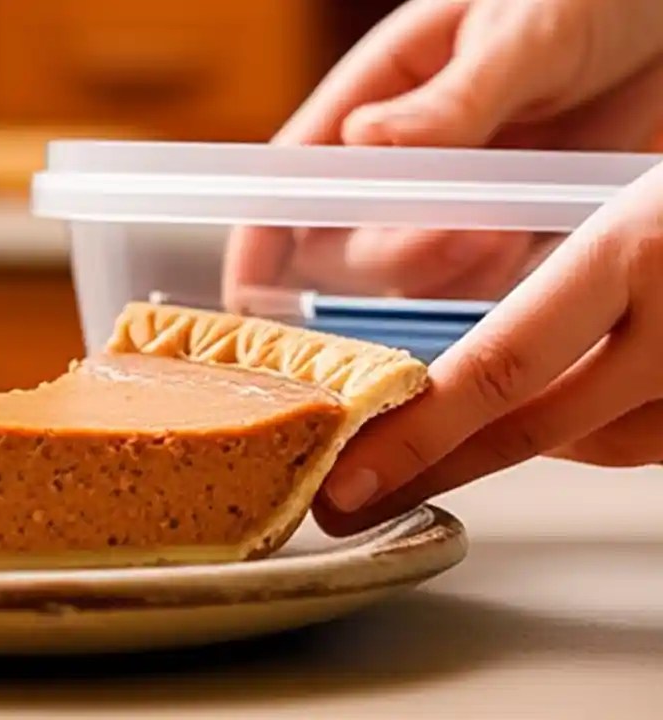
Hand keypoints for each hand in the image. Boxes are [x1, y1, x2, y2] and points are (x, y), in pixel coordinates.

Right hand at [224, 0, 662, 300]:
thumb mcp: (523, 31)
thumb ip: (450, 97)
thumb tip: (362, 142)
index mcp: (370, 98)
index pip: (288, 181)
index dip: (260, 242)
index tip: (250, 297)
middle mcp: (393, 163)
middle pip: (343, 250)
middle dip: (392, 256)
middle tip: (471, 230)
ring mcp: (446, 203)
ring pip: (407, 278)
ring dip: (448, 272)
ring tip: (511, 226)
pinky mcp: (503, 231)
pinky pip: (473, 285)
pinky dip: (492, 283)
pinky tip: (528, 238)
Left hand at [315, 158, 662, 535]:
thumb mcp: (642, 204)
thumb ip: (574, 278)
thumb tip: (467, 364)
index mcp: (635, 248)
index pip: (497, 365)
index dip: (416, 434)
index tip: (348, 475)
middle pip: (538, 425)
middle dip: (438, 467)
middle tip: (358, 497)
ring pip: (604, 442)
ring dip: (544, 437)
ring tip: (482, 423)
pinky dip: (617, 428)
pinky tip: (604, 394)